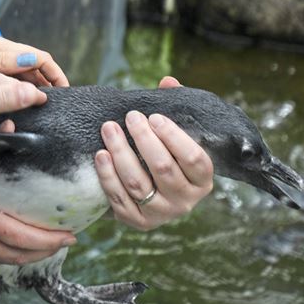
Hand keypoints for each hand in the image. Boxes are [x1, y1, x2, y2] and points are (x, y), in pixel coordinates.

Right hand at [0, 143, 76, 263]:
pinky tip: (15, 244)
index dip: (47, 240)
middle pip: (14, 256)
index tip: (68, 234)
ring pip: (0, 260)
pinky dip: (6, 253)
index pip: (18, 238)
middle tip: (66, 240)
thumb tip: (14, 125)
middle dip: (44, 251)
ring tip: (47, 244)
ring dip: (26, 255)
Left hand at [94, 76, 213, 230]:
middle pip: (163, 168)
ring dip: (120, 152)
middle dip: (143, 139)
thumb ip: (175, 109)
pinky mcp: (136, 222)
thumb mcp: (176, 137)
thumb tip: (167, 82)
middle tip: (129, 117)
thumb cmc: (166, 156)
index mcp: (202, 180)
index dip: (174, 136)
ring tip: (109, 129)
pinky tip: (100, 155)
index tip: (154, 116)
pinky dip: (107, 175)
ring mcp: (161, 214)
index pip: (194, 159)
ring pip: (137, 182)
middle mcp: (186, 201)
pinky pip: (118, 198)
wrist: (152, 195)